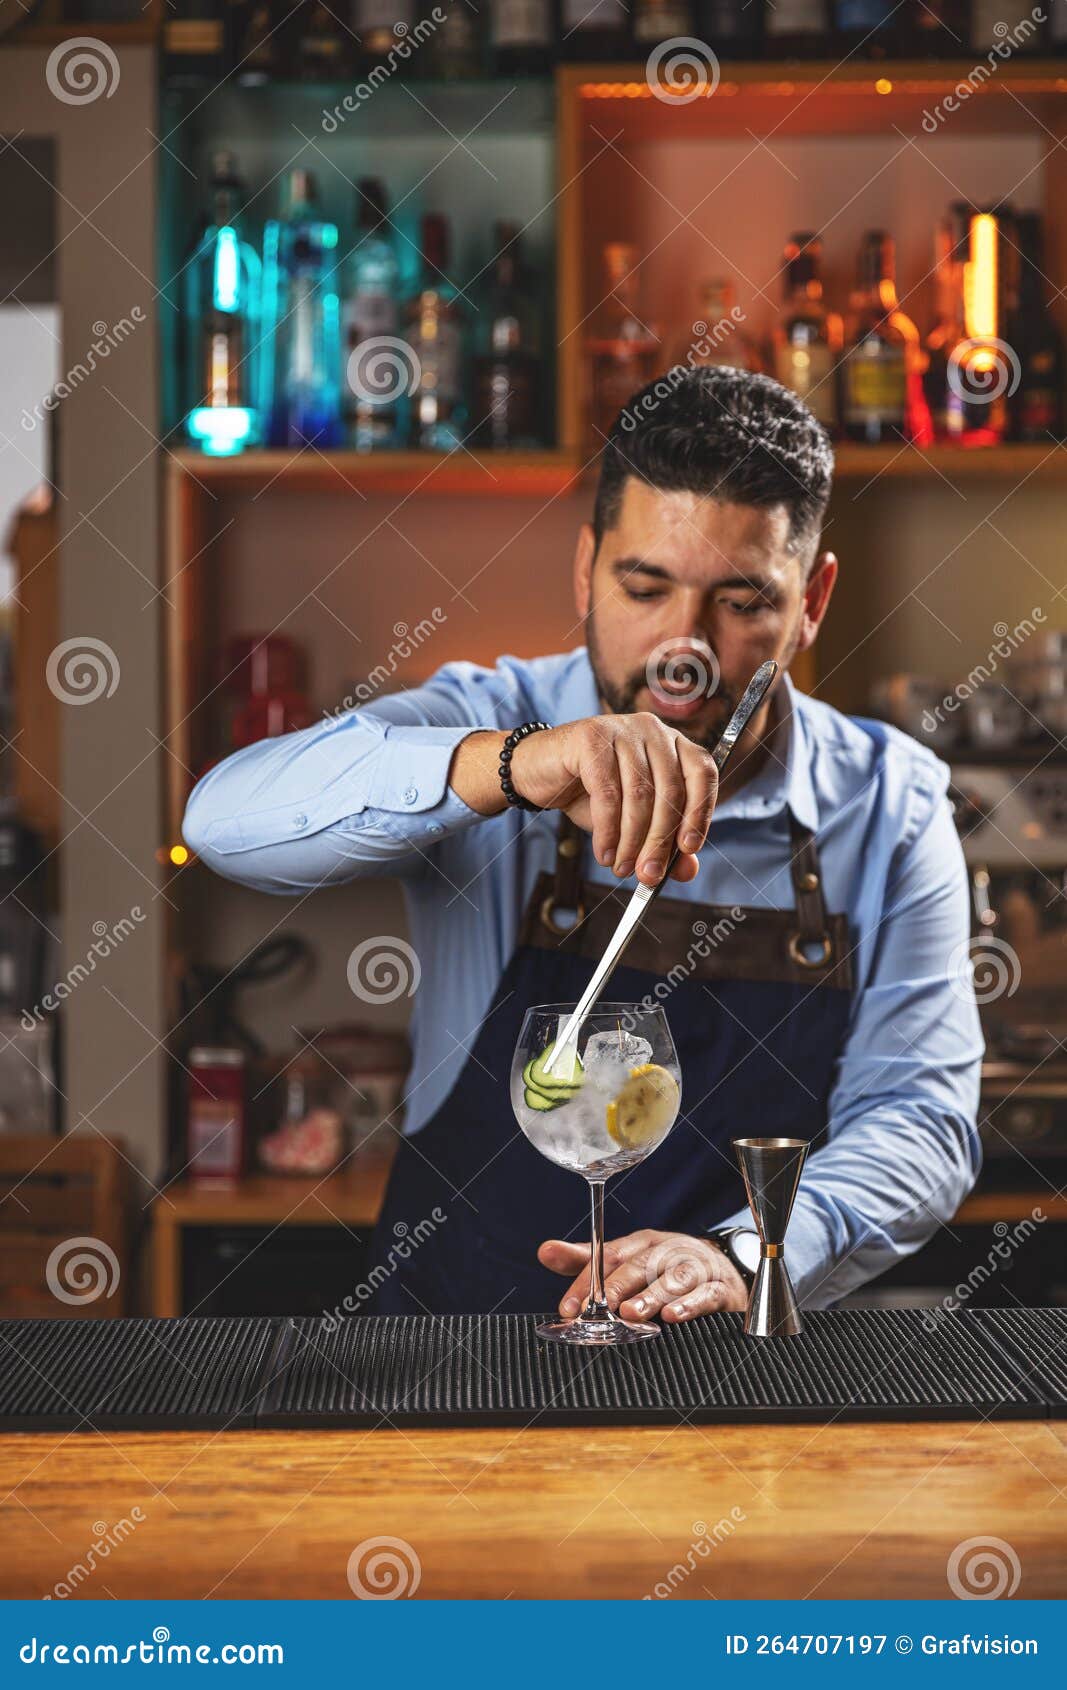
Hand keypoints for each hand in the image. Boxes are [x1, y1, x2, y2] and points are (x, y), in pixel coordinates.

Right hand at [510, 714, 718, 886]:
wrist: (539, 772)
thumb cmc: (591, 792)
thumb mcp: (631, 821)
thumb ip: (664, 842)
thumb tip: (689, 871)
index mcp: (673, 744)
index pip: (702, 773)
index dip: (700, 812)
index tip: (688, 848)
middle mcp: (653, 730)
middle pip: (670, 790)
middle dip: (659, 841)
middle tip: (647, 876)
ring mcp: (622, 728)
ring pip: (639, 795)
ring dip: (632, 841)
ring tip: (621, 868)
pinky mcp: (591, 736)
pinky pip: (608, 793)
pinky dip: (607, 831)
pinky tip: (603, 852)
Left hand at [538, 1229, 748, 1323]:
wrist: (723, 1272)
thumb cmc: (665, 1268)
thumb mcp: (627, 1261)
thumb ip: (586, 1261)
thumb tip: (545, 1251)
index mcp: (641, 1244)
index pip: (609, 1257)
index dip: (586, 1280)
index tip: (568, 1307)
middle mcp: (666, 1251)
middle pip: (639, 1266)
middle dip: (617, 1287)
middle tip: (600, 1308)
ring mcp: (695, 1266)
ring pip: (672, 1278)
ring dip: (651, 1295)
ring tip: (631, 1314)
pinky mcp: (719, 1287)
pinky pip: (706, 1294)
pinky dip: (690, 1304)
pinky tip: (673, 1316)